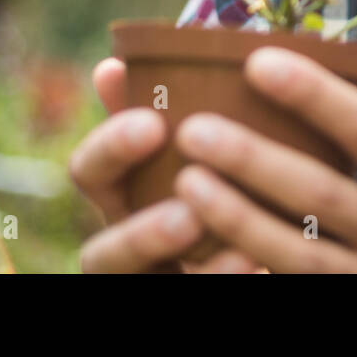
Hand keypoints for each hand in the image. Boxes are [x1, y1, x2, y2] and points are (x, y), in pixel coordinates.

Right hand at [71, 57, 261, 272]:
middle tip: (187, 213)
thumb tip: (114, 62)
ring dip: (176, 266)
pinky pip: (192, 294)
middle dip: (141, 235)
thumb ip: (167, 107)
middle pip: (102, 253)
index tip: (153, 124)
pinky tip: (250, 260)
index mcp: (123, 198)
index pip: (91, 173)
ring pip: (138, 281)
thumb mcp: (201, 141)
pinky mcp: (185, 292)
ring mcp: (154, 279)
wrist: (264, 236)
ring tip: (219, 243)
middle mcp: (128, 249)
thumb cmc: (225, 177)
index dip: (112, 149)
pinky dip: (220, 279)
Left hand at [173, 16, 356, 272]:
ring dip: (238, 220)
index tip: (258, 61)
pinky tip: (202, 247)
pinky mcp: (346, 303)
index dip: (314, 95)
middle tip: (195, 128)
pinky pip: (290, 286)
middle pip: (321, 194)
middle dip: (256, 161)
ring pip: (296, 253)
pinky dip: (248, 269)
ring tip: (185, 184)